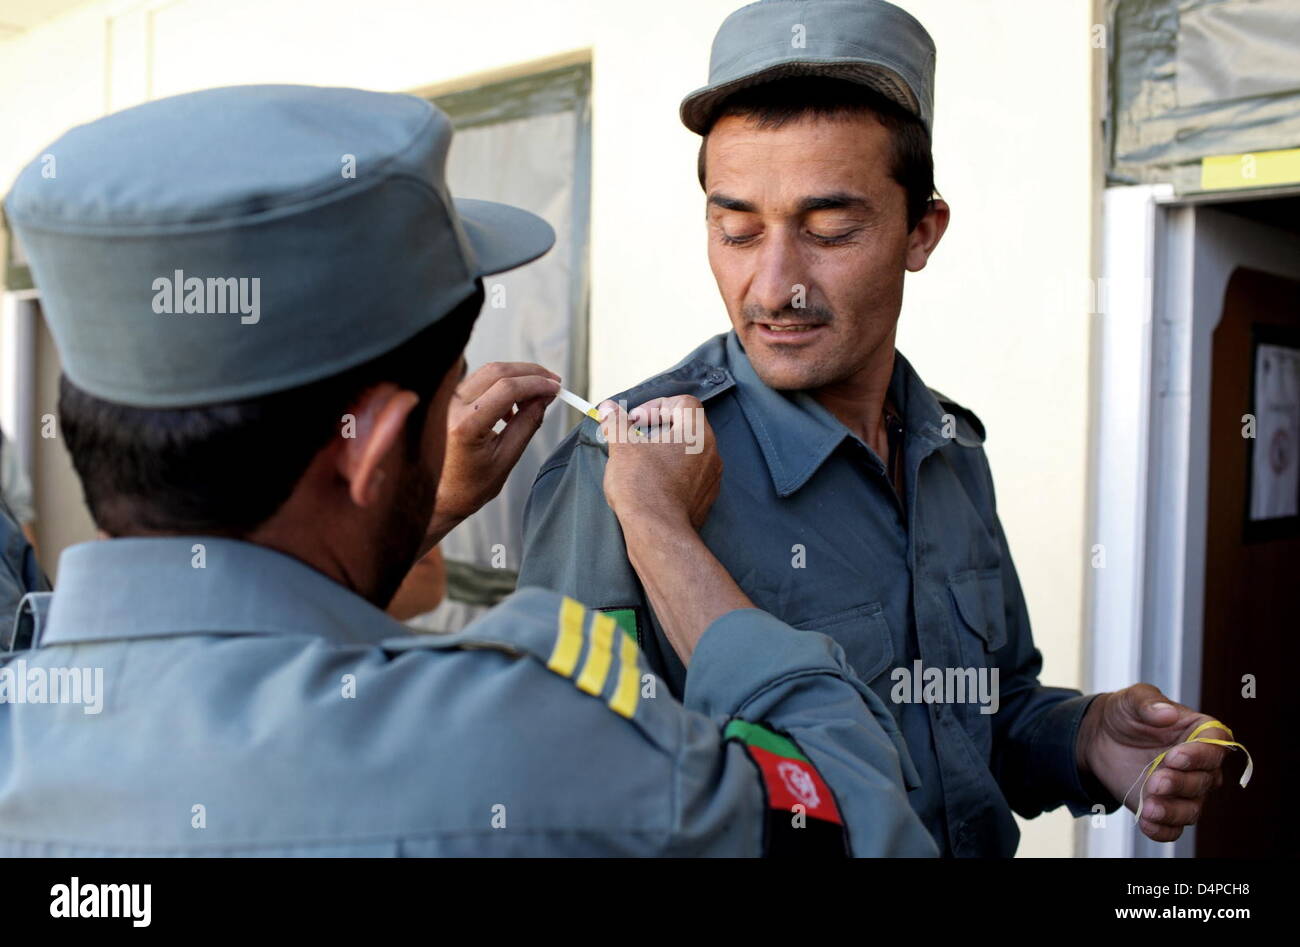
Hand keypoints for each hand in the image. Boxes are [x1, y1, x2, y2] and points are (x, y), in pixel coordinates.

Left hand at [425, 362, 558, 549]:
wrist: (438, 497)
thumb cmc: (467, 486)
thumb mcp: (506, 458)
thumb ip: (528, 423)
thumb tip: (545, 397)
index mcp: (465, 424)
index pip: (507, 388)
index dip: (536, 383)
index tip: (555, 387)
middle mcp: (450, 407)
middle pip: (497, 371)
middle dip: (530, 373)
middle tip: (551, 382)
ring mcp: (446, 401)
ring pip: (488, 372)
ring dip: (516, 377)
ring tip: (535, 396)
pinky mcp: (447, 401)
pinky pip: (478, 381)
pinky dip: (500, 384)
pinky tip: (512, 405)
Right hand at [598, 395, 720, 531]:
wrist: (657, 533)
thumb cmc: (641, 486)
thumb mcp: (622, 447)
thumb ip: (616, 422)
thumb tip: (608, 408)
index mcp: (697, 433)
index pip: (684, 402)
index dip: (656, 405)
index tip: (635, 421)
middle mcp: (711, 452)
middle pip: (687, 425)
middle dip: (657, 427)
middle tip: (633, 439)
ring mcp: (711, 476)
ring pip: (689, 451)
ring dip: (665, 449)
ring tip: (639, 462)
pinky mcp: (706, 497)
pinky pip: (691, 474)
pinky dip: (672, 471)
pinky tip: (651, 483)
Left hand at [1077, 684, 1229, 841]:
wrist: (1100, 737)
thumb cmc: (1125, 714)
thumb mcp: (1132, 699)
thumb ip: (1148, 703)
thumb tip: (1168, 712)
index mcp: (1199, 733)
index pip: (1216, 747)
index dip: (1201, 755)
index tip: (1175, 756)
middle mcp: (1199, 765)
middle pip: (1205, 781)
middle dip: (1182, 783)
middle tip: (1156, 781)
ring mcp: (1183, 789)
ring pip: (1192, 808)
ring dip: (1173, 810)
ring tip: (1150, 807)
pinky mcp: (1165, 808)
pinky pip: (1172, 828)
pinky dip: (1162, 830)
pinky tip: (1147, 823)